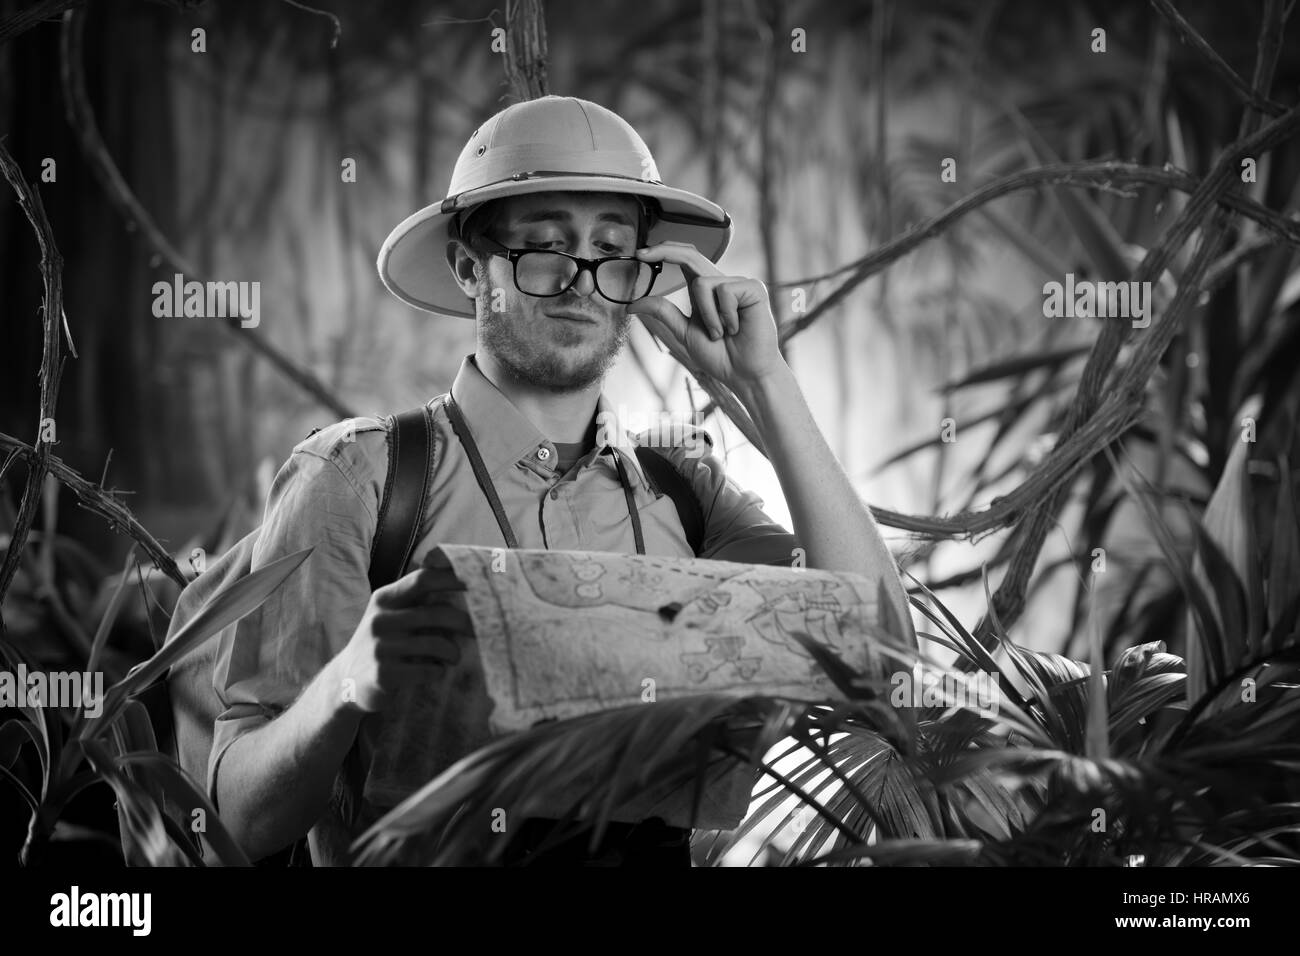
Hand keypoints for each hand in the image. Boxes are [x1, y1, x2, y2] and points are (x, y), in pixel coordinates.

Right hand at [334, 564, 472, 713]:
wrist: (345, 679)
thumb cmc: (381, 641)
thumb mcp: (390, 614)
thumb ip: (415, 600)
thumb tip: (462, 582)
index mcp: (384, 599)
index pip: (422, 580)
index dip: (452, 578)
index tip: (477, 580)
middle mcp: (380, 620)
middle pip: (435, 614)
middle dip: (463, 622)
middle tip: (478, 630)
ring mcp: (381, 648)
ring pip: (435, 643)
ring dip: (452, 651)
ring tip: (454, 657)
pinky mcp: (384, 674)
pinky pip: (427, 670)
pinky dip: (438, 670)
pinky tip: (436, 671)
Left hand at [626, 241, 786, 391]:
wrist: (745, 375)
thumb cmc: (720, 356)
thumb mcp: (684, 332)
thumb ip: (663, 313)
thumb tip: (632, 305)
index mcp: (705, 292)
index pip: (684, 261)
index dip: (663, 252)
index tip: (640, 254)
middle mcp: (721, 283)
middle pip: (692, 256)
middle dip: (665, 252)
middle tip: (641, 254)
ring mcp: (739, 284)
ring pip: (703, 283)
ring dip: (707, 316)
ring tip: (722, 333)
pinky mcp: (754, 289)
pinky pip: (725, 291)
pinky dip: (725, 316)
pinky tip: (737, 328)